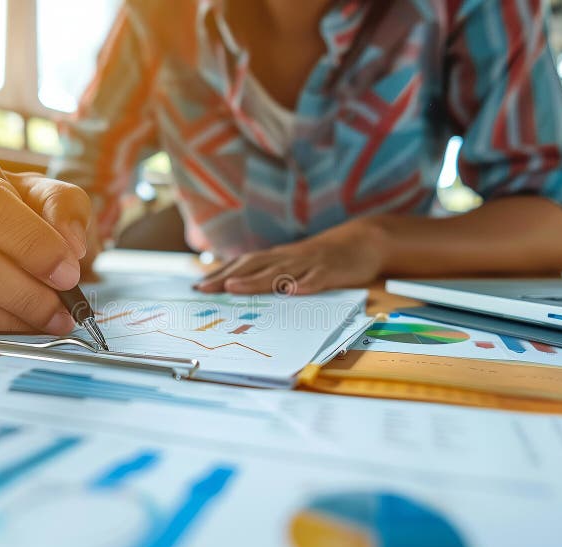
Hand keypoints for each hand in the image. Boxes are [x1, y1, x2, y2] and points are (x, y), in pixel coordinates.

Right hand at [0, 156, 92, 334]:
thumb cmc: (10, 209)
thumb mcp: (43, 194)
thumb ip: (63, 207)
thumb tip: (70, 246)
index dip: (27, 242)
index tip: (66, 270)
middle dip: (25, 290)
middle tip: (64, 303)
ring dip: (11, 316)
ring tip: (51, 318)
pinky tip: (22, 324)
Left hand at [194, 220, 386, 294]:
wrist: (363, 240)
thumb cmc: (323, 256)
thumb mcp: (294, 262)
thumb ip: (271, 272)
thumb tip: (241, 283)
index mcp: (279, 257)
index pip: (244, 264)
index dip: (221, 273)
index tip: (198, 285)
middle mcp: (289, 258)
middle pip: (255, 266)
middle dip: (228, 277)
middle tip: (204, 289)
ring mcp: (310, 264)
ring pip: (281, 272)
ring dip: (256, 280)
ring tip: (234, 288)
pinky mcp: (332, 272)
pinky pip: (318, 279)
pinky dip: (305, 285)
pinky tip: (293, 291)